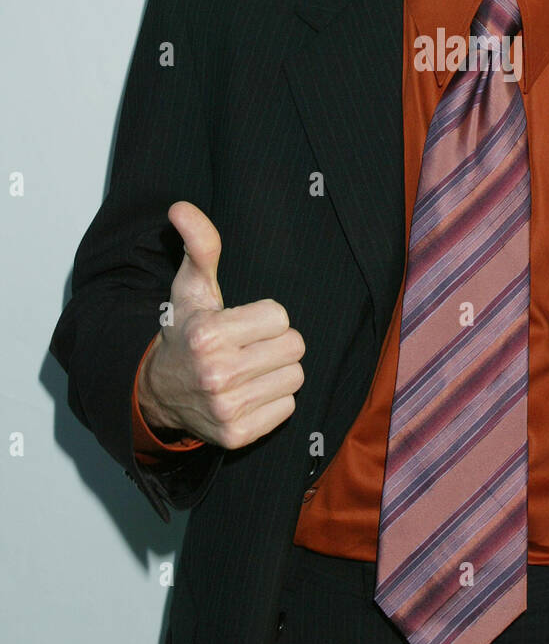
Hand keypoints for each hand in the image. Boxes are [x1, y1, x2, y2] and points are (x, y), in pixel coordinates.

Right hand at [137, 201, 304, 446]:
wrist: (159, 392)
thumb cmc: (185, 332)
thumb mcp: (191, 288)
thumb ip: (199, 246)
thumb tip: (182, 207)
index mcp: (209, 335)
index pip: (280, 316)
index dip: (265, 317)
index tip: (243, 323)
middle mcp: (217, 374)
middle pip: (294, 346)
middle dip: (276, 342)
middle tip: (250, 346)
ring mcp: (227, 409)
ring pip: (295, 377)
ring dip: (278, 371)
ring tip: (250, 368)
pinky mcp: (237, 435)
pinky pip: (288, 408)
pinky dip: (273, 401)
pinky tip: (249, 392)